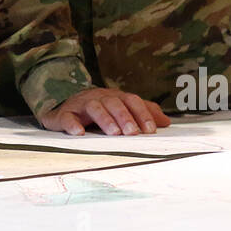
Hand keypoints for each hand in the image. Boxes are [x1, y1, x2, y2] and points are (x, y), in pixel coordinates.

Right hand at [38, 87, 170, 135]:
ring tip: (114, 133)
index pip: (131, 100)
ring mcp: (80, 105)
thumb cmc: (98, 111)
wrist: (64, 108)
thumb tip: (166, 121)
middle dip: (125, 117)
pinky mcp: (64, 114)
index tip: (151, 130)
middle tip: (133, 133)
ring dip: (105, 119)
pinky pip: (67, 117)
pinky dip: (72, 124)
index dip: (141, 113)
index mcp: (114, 97)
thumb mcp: (121, 110)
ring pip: (93, 107)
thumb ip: (143, 113)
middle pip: (113, 102)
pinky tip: (79, 133)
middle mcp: (99, 98)